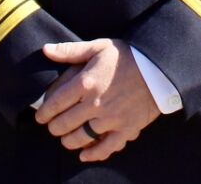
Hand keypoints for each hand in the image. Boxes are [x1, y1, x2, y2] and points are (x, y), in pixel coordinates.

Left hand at [34, 39, 160, 161]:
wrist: (159, 67)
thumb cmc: (127, 55)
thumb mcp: (99, 47)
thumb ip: (70, 51)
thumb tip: (46, 50)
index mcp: (86, 83)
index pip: (54, 104)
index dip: (44, 113)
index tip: (40, 116)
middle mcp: (95, 103)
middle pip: (63, 124)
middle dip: (54, 127)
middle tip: (54, 126)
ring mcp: (111, 119)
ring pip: (80, 138)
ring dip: (68, 141)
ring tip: (67, 138)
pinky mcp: (126, 129)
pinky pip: (105, 148)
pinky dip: (93, 154)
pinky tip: (84, 154)